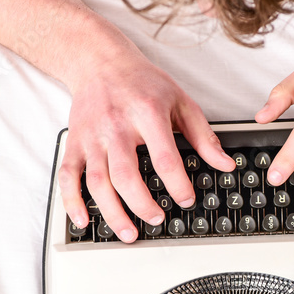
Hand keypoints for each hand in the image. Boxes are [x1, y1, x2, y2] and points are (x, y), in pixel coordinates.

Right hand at [57, 50, 233, 242]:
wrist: (100, 61)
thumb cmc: (143, 82)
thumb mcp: (181, 102)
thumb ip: (203, 136)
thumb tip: (225, 164)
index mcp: (147, 113)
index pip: (164, 157)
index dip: (177, 184)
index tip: (187, 199)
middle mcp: (116, 126)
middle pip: (126, 175)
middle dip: (143, 205)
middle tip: (157, 219)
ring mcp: (92, 136)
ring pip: (97, 181)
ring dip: (112, 212)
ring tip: (129, 232)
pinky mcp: (75, 143)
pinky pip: (68, 176)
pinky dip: (73, 201)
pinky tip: (85, 220)